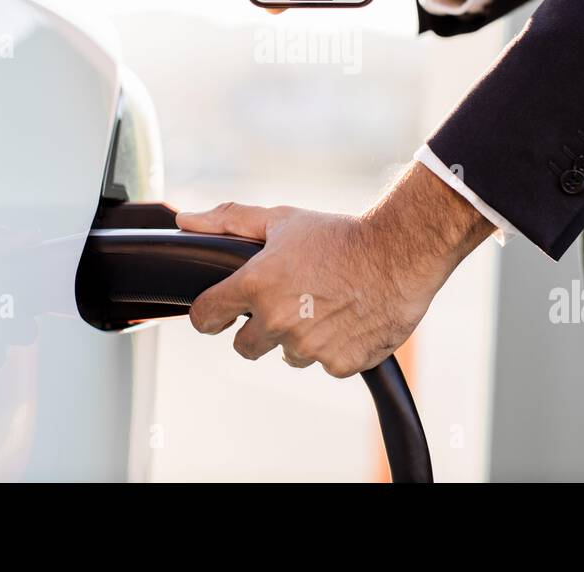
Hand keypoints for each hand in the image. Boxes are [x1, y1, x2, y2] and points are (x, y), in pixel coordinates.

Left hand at [179, 162, 492, 376]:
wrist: (400, 254)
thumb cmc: (338, 235)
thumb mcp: (281, 219)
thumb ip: (228, 221)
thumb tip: (183, 221)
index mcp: (255, 286)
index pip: (205, 317)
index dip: (211, 313)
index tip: (222, 311)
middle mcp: (277, 321)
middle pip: (244, 347)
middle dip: (259, 328)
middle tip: (288, 301)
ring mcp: (309, 348)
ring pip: (289, 355)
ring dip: (300, 337)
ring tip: (325, 304)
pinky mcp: (339, 364)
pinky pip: (325, 364)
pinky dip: (334, 347)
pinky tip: (348, 319)